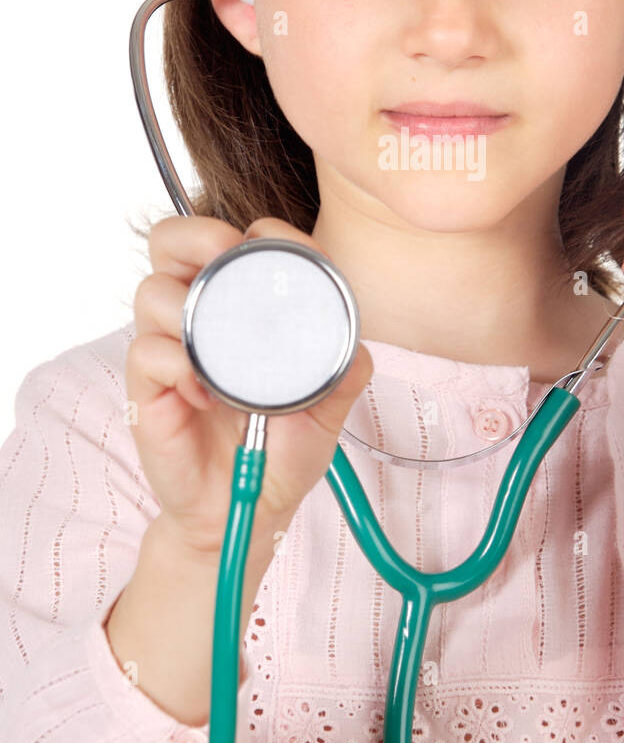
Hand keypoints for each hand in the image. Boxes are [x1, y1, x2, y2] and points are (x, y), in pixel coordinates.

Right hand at [127, 214, 373, 557]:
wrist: (245, 511)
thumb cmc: (282, 450)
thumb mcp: (328, 409)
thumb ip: (345, 370)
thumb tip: (357, 340)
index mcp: (240, 306)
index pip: (232, 239)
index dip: (257, 231)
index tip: (283, 249)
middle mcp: (199, 316)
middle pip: (170, 240)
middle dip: (197, 235)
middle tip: (229, 259)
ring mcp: (169, 349)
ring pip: (152, 291)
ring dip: (189, 308)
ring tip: (223, 354)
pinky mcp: (147, 389)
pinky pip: (147, 352)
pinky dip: (180, 366)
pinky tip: (205, 394)